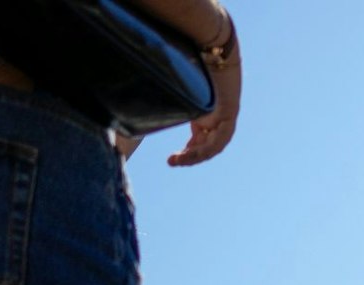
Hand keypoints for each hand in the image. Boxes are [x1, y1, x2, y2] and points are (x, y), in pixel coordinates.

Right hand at [165, 45, 240, 166]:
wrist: (210, 43)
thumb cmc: (190, 56)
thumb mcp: (173, 80)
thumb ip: (162, 91)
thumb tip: (132, 87)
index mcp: (205, 111)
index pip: (200, 138)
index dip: (189, 150)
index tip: (172, 157)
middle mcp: (217, 116)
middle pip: (207, 145)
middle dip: (190, 156)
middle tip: (172, 161)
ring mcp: (225, 115)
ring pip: (214, 145)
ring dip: (196, 156)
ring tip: (178, 160)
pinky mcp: (230, 111)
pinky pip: (221, 138)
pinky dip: (208, 147)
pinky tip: (194, 153)